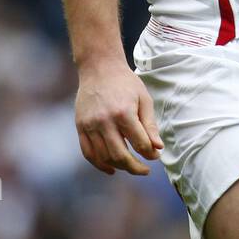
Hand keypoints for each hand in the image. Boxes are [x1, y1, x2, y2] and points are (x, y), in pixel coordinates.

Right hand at [75, 58, 163, 174]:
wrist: (99, 68)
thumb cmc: (126, 83)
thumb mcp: (144, 99)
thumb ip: (150, 125)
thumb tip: (158, 147)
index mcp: (124, 112)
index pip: (139, 143)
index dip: (150, 154)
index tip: (156, 156)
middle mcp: (105, 121)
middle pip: (120, 155)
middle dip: (135, 167)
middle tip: (145, 170)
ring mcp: (90, 125)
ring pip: (103, 157)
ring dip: (119, 167)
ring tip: (130, 166)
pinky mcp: (80, 127)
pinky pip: (88, 153)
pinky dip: (99, 164)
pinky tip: (111, 169)